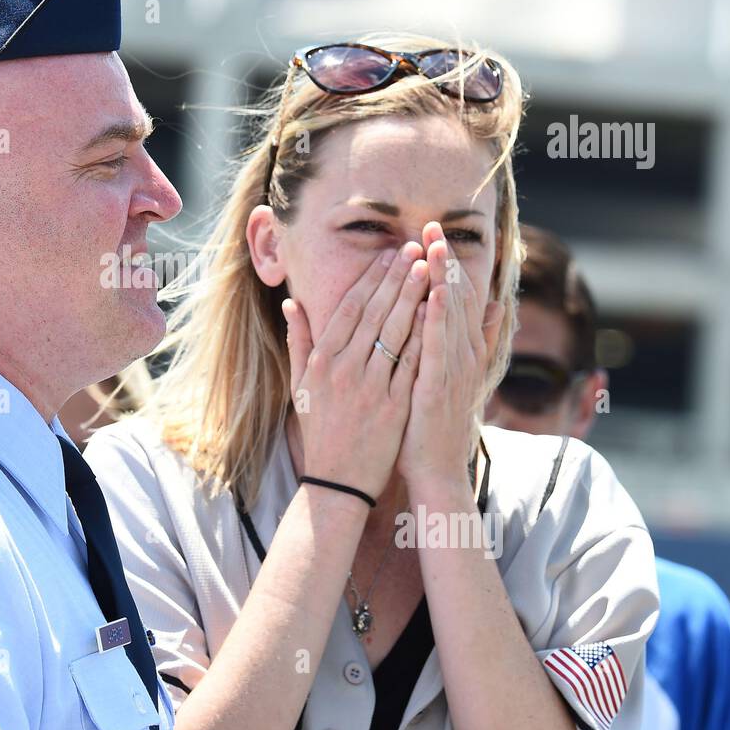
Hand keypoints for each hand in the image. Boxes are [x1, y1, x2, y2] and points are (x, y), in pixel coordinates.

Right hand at [283, 241, 430, 500]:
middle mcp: (345, 369)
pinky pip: (412, 364)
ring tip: (430, 269)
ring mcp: (370, 387)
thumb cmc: (320, 430)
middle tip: (416, 248)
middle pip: (376, 313)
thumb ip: (297, 342)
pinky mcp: (394, 405)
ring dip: (414, 297)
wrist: (337, 481)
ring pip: (396, 332)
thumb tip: (291, 303)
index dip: (371, 278)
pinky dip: (425, 336)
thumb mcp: (300, 385)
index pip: (350, 309)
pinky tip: (438, 313)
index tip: (388, 254)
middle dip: (397, 278)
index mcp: (322, 361)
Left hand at [397, 222, 503, 492]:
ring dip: (443, 278)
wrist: (436, 470)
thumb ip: (477, 342)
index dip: (449, 265)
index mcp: (462, 351)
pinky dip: (438, 317)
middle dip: (445, 261)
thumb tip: (498, 309)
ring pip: (449, 315)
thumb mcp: (460, 378)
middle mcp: (462, 355)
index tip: (436, 234)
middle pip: (456, 298)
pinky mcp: (439, 385)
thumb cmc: (437, 425)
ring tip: (433, 244)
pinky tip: (434, 291)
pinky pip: (438, 345)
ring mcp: (453, 369)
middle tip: (433, 224)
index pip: (457, 298)